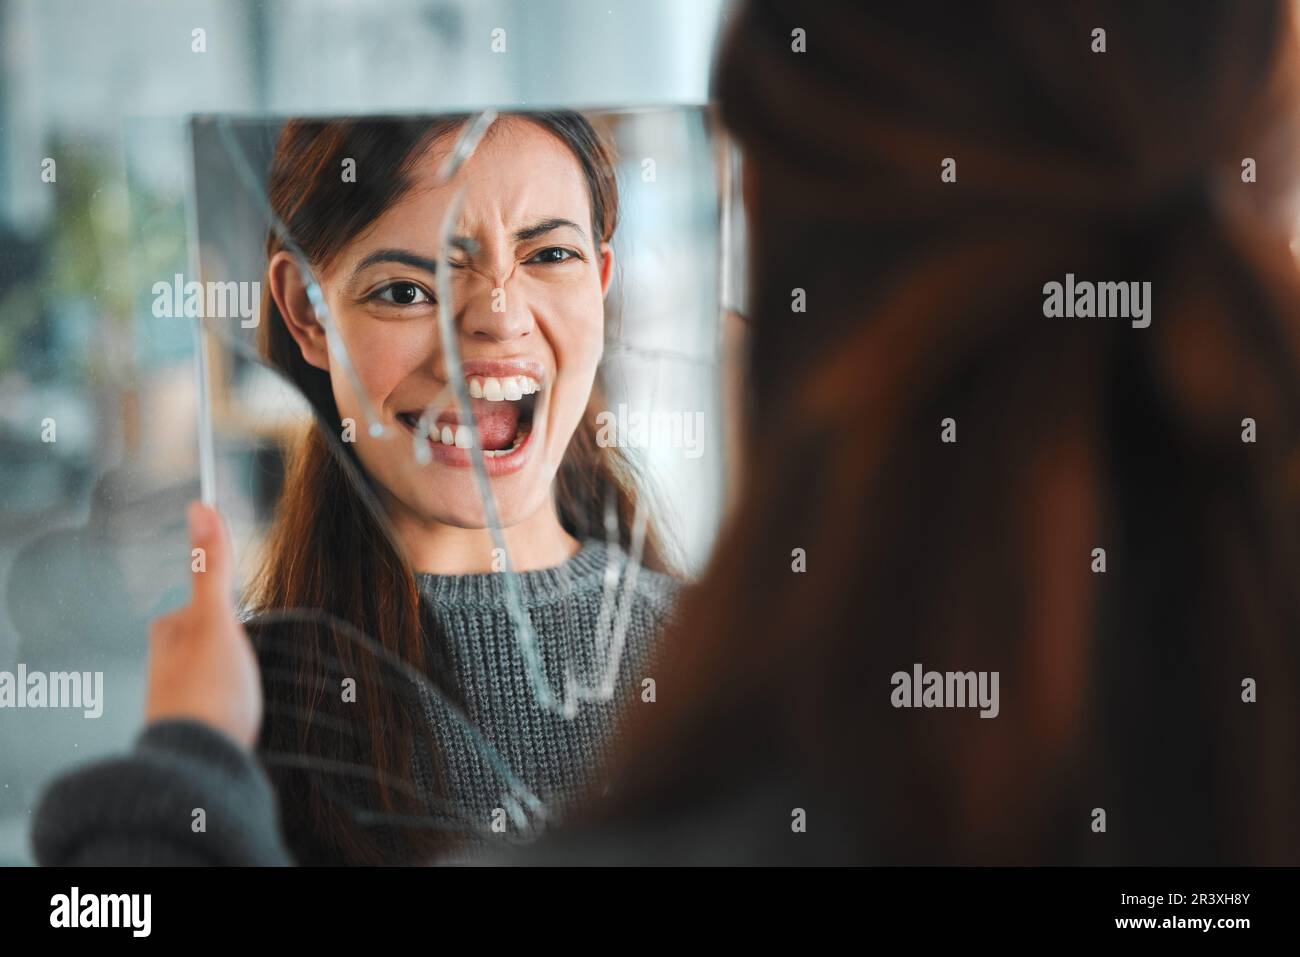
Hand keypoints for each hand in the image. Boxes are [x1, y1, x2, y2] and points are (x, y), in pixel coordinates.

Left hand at [144, 501, 262, 749]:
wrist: (203, 766)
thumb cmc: (209, 692)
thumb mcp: (217, 620)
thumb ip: (212, 569)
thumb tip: (200, 509)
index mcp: (168, 632)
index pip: (205, 603)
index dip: (232, 612)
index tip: (247, 626)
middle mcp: (166, 663)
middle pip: (212, 638)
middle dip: (235, 647)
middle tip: (254, 662)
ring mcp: (180, 697)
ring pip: (216, 673)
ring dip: (236, 681)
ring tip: (252, 692)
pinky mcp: (197, 728)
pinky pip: (222, 704)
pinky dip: (235, 706)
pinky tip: (245, 716)